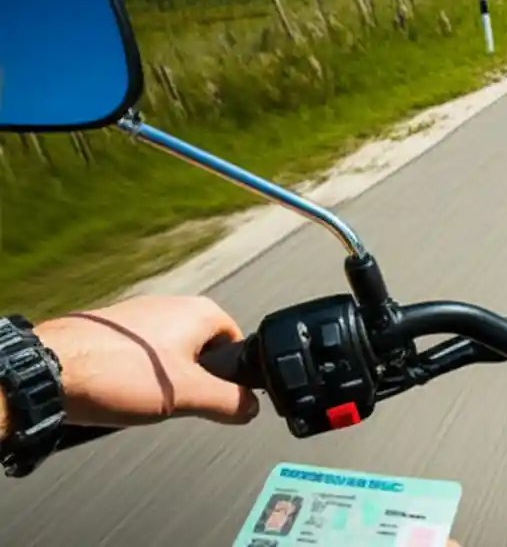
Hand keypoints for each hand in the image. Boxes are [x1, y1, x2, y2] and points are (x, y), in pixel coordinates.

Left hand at [29, 296, 257, 427]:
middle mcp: (174, 304)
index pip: (238, 344)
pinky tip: (122, 392)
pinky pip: (142, 356)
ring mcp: (142, 313)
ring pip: (171, 354)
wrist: (50, 370)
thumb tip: (251, 407)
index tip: (212, 398)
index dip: (230, 376)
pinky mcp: (115, 327)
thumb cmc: (120, 374)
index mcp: (201, 311)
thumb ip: (231, 402)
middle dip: (194, 380)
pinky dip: (137, 375)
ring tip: (143, 399)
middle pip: (204, 351)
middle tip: (175, 402)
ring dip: (164, 380)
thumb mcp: (188, 396)